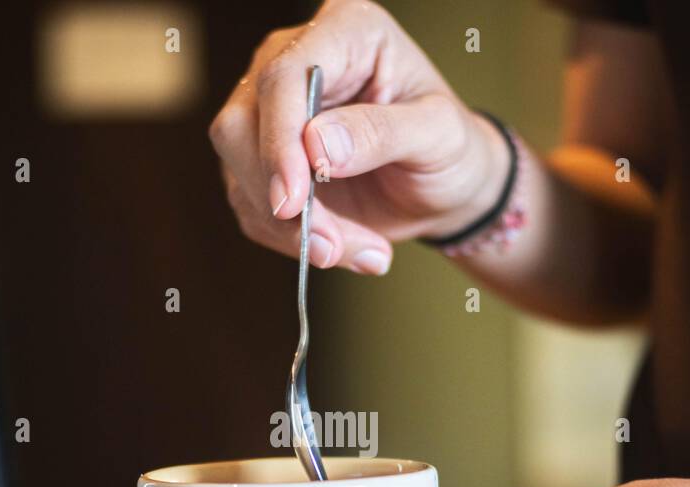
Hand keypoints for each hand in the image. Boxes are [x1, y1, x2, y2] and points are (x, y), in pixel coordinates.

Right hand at [208, 0, 509, 274]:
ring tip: (361, 252)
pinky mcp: (262, 161)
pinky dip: (291, 240)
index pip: (284, 76)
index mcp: (345, 32)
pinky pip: (253, 207)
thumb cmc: (448, 147)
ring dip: (293, 230)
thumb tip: (318, 146)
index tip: (295, 200)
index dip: (280, 139)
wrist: (441, 187)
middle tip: (330, 247)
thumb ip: (383, 133)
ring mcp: (271, 113)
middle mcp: (295, 61)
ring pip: (241, 174)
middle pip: (241, 125)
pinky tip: (342, 249)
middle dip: (282, 198)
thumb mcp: (438, 135)